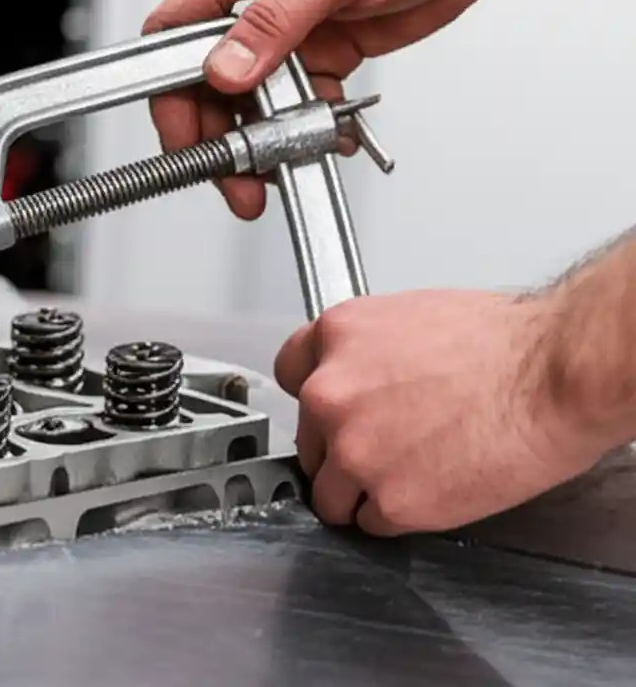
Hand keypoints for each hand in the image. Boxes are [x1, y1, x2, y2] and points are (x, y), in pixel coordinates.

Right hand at [144, 0, 512, 219]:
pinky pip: (300, 105)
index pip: (177, 34)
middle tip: (233, 173)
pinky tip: (324, 142)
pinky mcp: (324, 56)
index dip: (170, 87)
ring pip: (252, 103)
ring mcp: (291, 37)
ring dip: (262, 142)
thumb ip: (276, 20)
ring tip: (278, 169)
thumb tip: (228, 66)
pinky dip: (308, 131)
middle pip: (208, 83)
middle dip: (215, 135)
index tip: (185, 130)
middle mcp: (258, 8)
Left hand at [274, 290, 615, 535]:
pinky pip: (372, 522)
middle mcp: (330, 394)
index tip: (331, 413)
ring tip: (411, 473)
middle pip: (308, 441)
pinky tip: (433, 489)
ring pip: (330, 493)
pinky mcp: (389, 500)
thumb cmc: (505, 345)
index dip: (317, 399)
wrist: (552, 378)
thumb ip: (366, 352)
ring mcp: (354, 451)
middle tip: (390, 445)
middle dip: (340, 449)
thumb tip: (359, 375)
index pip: (289, 375)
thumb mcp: (411, 318)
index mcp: (337, 338)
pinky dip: (397, 515)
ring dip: (359, 491)